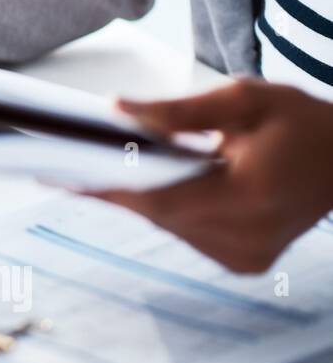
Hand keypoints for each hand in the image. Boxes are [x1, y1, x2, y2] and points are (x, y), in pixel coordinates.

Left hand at [81, 78, 332, 272]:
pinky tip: (157, 184)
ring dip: (143, 197)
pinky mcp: (244, 263)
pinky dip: (169, 208)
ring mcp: (247, 257)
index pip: (161, 198)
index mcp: (252, 197)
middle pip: (159, 215)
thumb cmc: (300, 123)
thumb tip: (117, 110)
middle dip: (117, 187)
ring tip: (109, 166)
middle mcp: (249, 237)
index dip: (108, 187)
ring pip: (168, 226)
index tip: (62, 176)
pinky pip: (186, 233)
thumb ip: (178, 110)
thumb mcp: (244, 100)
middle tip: (67, 164)